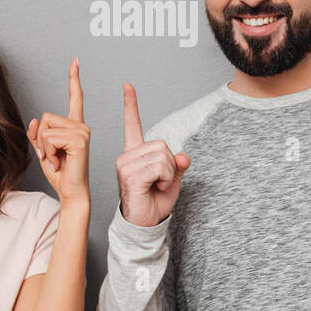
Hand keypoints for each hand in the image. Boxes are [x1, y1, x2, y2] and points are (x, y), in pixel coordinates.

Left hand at [26, 58, 90, 204]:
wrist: (71, 192)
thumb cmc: (60, 174)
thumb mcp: (43, 150)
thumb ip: (38, 134)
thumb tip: (35, 120)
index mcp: (74, 126)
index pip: (75, 97)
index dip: (74, 79)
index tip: (76, 61)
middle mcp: (81, 125)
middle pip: (45, 117)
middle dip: (40, 138)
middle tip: (52, 155)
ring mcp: (82, 131)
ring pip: (46, 128)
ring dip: (44, 147)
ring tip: (56, 159)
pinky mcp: (80, 140)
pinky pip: (50, 138)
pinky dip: (49, 152)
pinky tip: (60, 161)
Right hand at [115, 82, 190, 227]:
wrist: (145, 224)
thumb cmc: (154, 202)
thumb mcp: (172, 180)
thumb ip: (178, 165)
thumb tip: (184, 157)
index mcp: (135, 153)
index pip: (132, 125)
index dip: (130, 105)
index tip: (127, 86)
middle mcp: (127, 156)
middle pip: (162, 145)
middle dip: (170, 165)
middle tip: (160, 182)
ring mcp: (126, 165)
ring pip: (163, 156)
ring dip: (168, 174)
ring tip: (157, 186)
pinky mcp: (130, 176)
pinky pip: (160, 167)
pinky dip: (165, 179)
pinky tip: (155, 188)